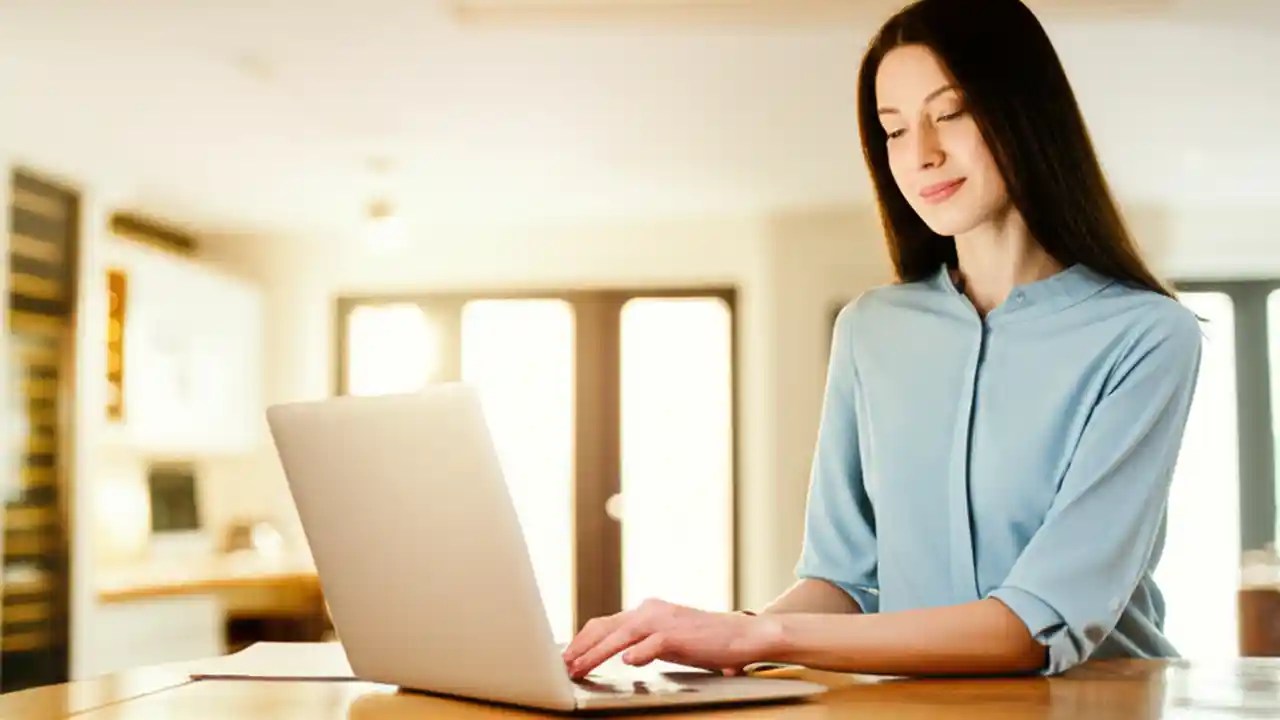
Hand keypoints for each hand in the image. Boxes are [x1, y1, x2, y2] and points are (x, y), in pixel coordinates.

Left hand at [560, 598, 782, 679]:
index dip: (582, 640)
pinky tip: (626, 663)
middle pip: (605, 626)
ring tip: (580, 669)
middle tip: (563, 665)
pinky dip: (638, 652)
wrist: (741, 635)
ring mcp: (663, 620)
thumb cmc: (705, 641)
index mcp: (646, 611)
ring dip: (596, 653)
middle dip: (580, 647)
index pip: (605, 623)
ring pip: (621, 635)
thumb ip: (644, 641)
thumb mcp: (666, 638)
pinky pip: (652, 643)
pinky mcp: (679, 634)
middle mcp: (650, 610)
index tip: (566, 657)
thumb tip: (620, 654)